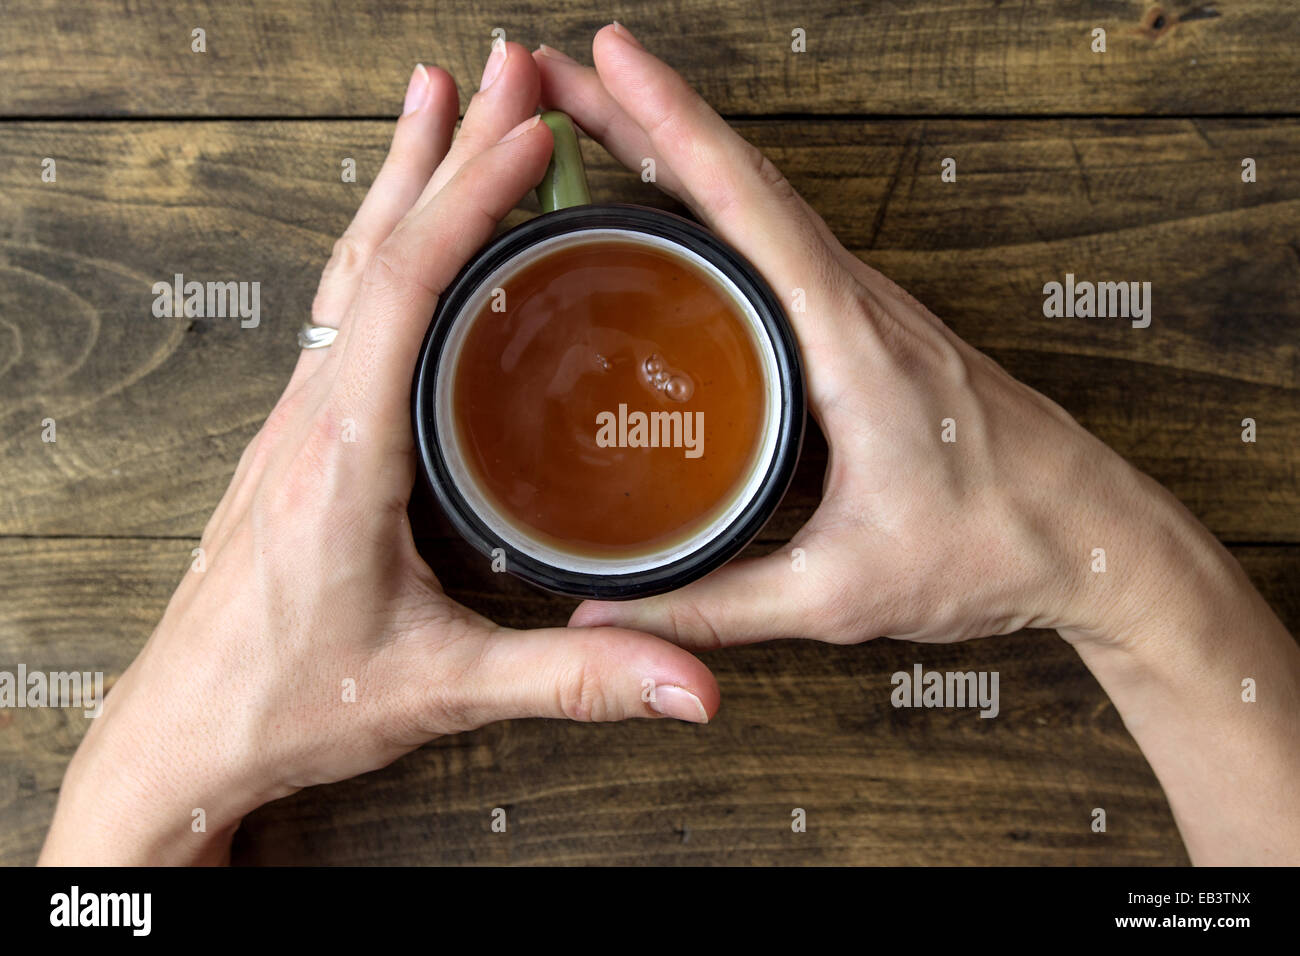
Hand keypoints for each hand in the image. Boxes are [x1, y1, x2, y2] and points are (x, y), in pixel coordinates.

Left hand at [40, 45, 717, 865]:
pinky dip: (381, 245)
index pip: (406, 290)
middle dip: (441, 149)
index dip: (469, 203)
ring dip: (400, 181)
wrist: (182, 733)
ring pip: (348, 271)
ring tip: (438, 104)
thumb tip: (688, 682)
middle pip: (375, 249)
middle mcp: (313, 418)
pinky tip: (399, 232)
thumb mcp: (442, 690)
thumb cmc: (287, 703)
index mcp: (344, 457)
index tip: (525, 132)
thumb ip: (572, 680)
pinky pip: (341, 313)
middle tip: (494, 68)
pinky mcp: (300, 439)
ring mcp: (299, 422)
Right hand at [542, 25, 1299, 864]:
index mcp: (850, 338)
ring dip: (678, 152)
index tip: (608, 59)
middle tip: (559, 79)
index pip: (747, 204)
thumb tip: (604, 615)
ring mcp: (867, 310)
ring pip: (762, 205)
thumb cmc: (994, 548)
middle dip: (643, 114)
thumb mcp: (838, 592)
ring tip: (594, 123)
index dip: (669, 123)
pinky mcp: (871, 332)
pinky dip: (719, 205)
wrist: (1095, 541)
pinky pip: (782, 245)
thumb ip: (714, 605)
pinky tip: (677, 219)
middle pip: (740, 180)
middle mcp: (859, 302)